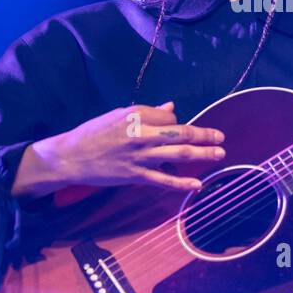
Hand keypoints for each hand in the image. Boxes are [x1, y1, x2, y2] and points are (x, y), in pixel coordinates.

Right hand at [11, 102, 224, 198]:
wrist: (71, 157)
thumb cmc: (94, 133)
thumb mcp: (119, 115)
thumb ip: (148, 113)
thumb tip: (172, 108)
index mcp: (137, 115)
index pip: (170, 118)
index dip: (176, 123)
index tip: (175, 128)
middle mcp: (142, 134)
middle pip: (181, 134)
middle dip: (204, 135)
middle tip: (221, 137)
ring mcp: (140, 157)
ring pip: (178, 155)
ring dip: (202, 154)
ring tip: (220, 153)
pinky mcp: (136, 176)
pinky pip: (164, 180)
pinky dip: (182, 183)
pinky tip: (198, 184)